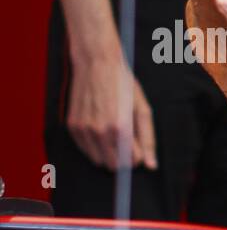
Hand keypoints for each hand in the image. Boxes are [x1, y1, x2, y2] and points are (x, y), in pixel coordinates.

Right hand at [65, 40, 156, 169]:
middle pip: (114, 165)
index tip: (138, 144)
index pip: (132, 161)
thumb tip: (151, 166)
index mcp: (120, 128)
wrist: (95, 63)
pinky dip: (94, 145)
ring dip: (108, 152)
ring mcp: (83, 129)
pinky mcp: (72, 126)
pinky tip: (100, 127)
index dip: (138, 155)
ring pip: (98, 160)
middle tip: (126, 138)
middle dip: (123, 157)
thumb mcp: (142, 109)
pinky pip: (85, 149)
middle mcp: (99, 132)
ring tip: (112, 130)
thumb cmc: (122, 84)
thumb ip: (148, 139)